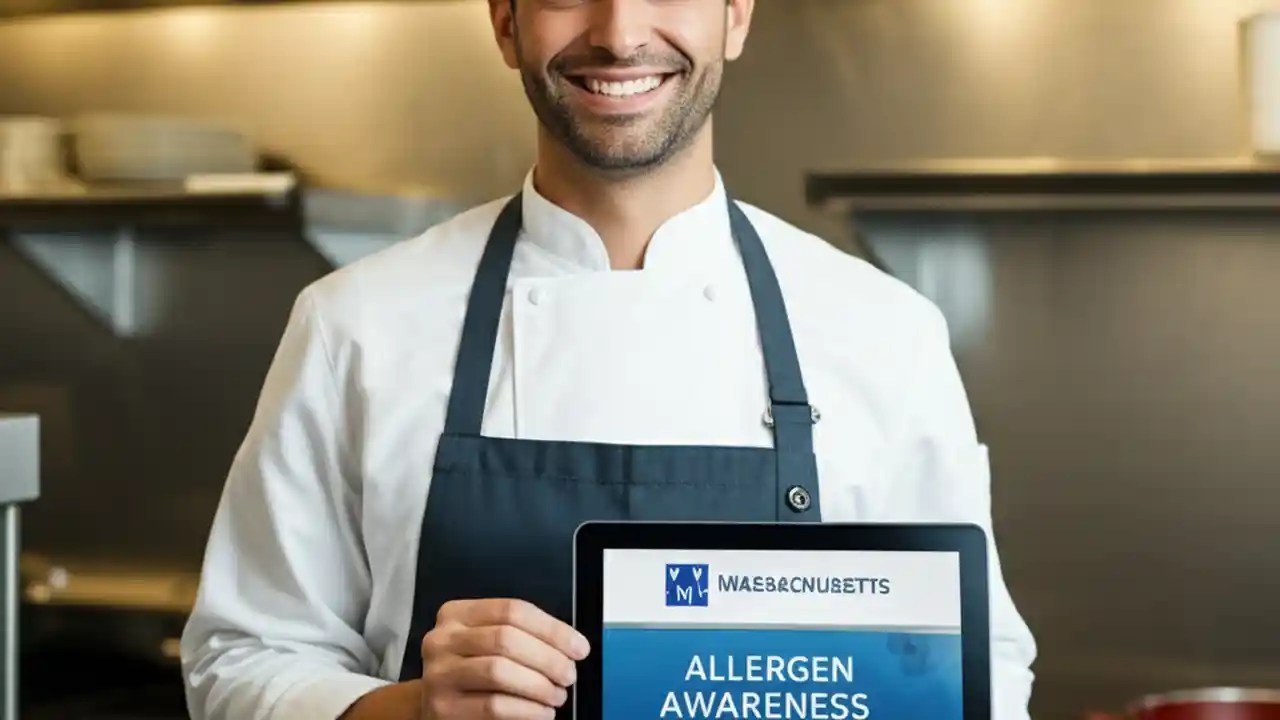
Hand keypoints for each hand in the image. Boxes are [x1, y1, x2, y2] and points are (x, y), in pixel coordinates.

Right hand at [420, 598, 590, 719]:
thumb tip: (571, 646)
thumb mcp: (486, 644)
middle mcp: (441, 640)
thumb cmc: (471, 674)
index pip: (512, 610)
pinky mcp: (442, 708)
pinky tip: (541, 712)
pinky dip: (526, 710)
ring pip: (498, 671)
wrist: (434, 706)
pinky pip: (493, 706)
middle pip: (506, 639)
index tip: (579, 647)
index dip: (552, 629)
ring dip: (538, 685)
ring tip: (556, 695)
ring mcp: (438, 675)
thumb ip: (521, 636)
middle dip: (548, 658)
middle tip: (569, 674)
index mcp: (457, 614)